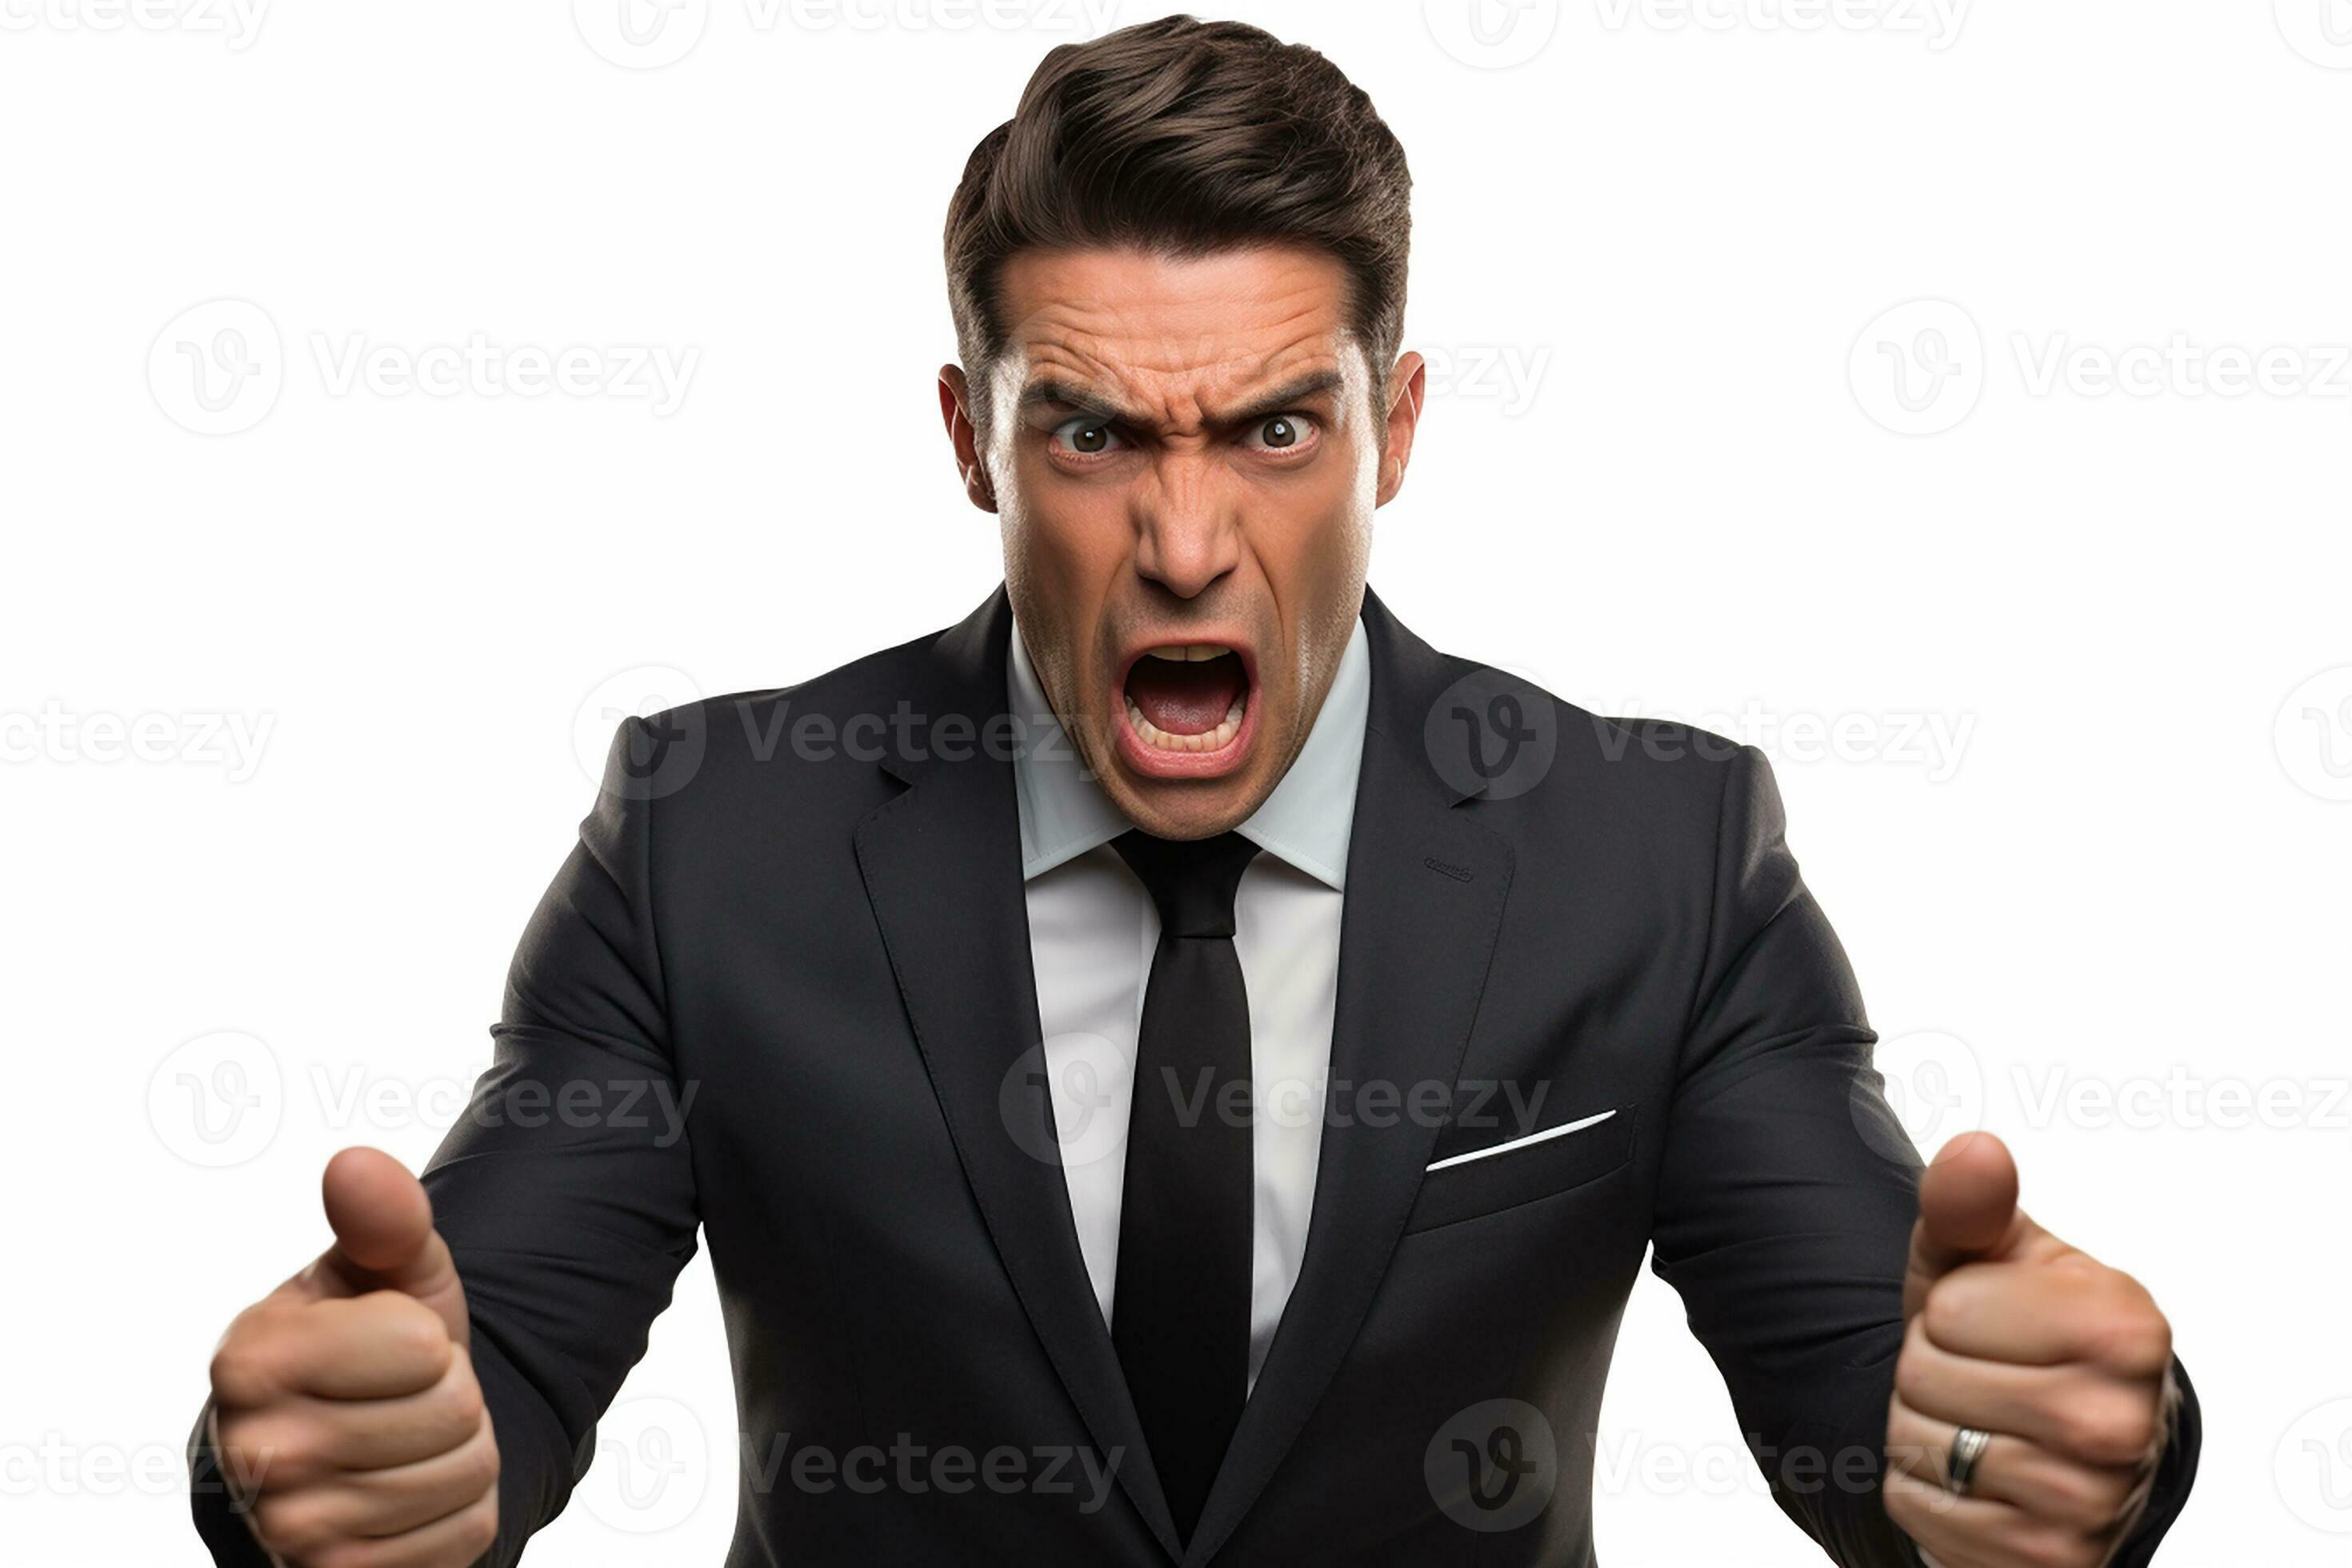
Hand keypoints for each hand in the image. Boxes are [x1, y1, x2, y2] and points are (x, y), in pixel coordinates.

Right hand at [210, 1148, 498, 1566]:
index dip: (429, 1340)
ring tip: (406, 1442)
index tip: (390, 1344)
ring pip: (463, 1476)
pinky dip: (454, 1514)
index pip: (423, 1346)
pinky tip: (407, 1498)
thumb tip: (356, 1163)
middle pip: (451, 1412)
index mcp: (250, 1357)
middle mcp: (253, 1449)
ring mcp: (289, 1527)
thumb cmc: (371, 1345)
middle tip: (404, 1398)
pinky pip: (459, 1536)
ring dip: (457, 1455)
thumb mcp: (387, 1273)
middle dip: (450, 1397)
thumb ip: (382, 1219)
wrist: (351, 1447)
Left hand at [1882, 1132, 2171, 1567]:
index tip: (1989, 1320)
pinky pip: (1923, 1511)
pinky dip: (1925, 1491)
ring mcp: (2092, 1501)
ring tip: (1975, 1420)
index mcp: (2125, 1325)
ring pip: (1922, 1446)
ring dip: (1923, 1430)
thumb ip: (1970, 1203)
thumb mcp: (1986, 1254)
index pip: (1948, 1309)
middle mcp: (2123, 1419)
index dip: (1947, 1310)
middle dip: (1927, 1369)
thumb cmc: (2008, 1325)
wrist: (2049, 1436)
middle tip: (1976, 1374)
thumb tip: (1977, 1150)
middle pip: (1927, 1376)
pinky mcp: (2052, 1559)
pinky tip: (1972, 1477)